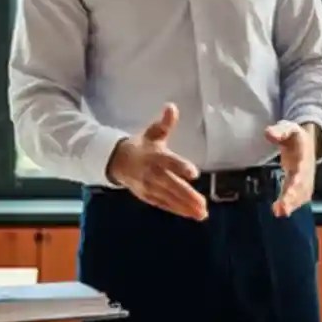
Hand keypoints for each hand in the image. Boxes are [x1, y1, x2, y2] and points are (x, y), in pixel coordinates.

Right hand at [107, 103, 208, 220]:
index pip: (169, 162)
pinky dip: (178, 210)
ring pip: (169, 198)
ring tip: (202, 214)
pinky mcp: (148, 197)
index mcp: (155, 156)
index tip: (194, 173)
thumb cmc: (141, 147)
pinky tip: (191, 214)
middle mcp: (153, 173)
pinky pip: (165, 205)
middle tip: (203, 204)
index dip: (181, 167)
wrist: (117, 161)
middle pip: (172, 185)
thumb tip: (171, 107)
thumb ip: (165, 123)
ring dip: (186, 207)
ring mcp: (150, 187)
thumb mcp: (152, 133)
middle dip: (187, 196)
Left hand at [264, 121, 316, 217]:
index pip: (301, 173)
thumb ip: (280, 130)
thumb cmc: (295, 136)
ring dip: (291, 204)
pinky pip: (297, 196)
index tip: (289, 193)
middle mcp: (306, 171)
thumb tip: (268, 133)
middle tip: (282, 211)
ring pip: (300, 195)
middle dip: (292, 199)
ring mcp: (304, 179)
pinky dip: (290, 204)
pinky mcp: (299, 184)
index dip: (296, 184)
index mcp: (304, 157)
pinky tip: (279, 211)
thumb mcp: (289, 128)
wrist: (306, 141)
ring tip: (278, 212)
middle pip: (301, 188)